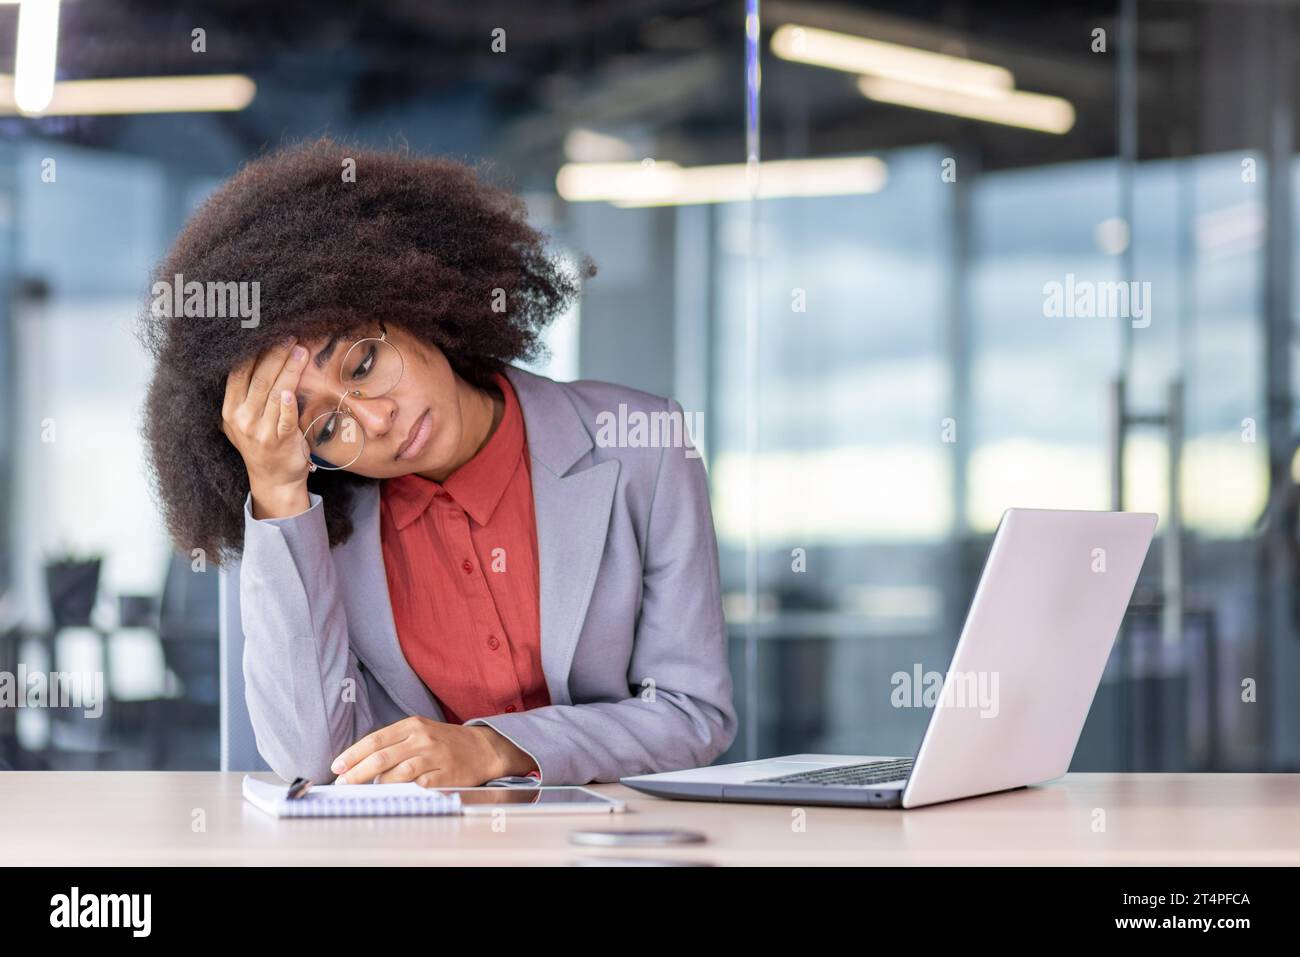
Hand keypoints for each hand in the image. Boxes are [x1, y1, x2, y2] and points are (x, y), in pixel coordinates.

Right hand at [220, 335, 312, 516]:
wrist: (274, 480)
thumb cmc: (262, 444)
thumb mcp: (243, 420)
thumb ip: (246, 394)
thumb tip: (256, 356)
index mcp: (230, 409)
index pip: (238, 374)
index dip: (252, 352)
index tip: (266, 333)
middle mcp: (241, 419)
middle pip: (259, 379)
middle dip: (274, 355)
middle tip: (289, 336)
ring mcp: (259, 431)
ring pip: (274, 393)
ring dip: (288, 369)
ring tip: (300, 350)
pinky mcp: (279, 441)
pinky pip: (284, 420)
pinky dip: (287, 405)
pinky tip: (291, 390)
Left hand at [330, 716, 537, 786]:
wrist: (482, 748)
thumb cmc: (444, 741)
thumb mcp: (419, 731)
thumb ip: (393, 743)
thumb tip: (360, 763)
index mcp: (412, 725)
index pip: (375, 740)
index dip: (353, 755)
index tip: (337, 768)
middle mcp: (422, 739)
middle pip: (381, 757)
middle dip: (357, 773)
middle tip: (343, 784)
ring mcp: (435, 757)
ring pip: (397, 773)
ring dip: (379, 784)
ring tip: (370, 790)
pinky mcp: (446, 775)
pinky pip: (418, 786)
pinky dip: (405, 790)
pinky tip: (397, 793)